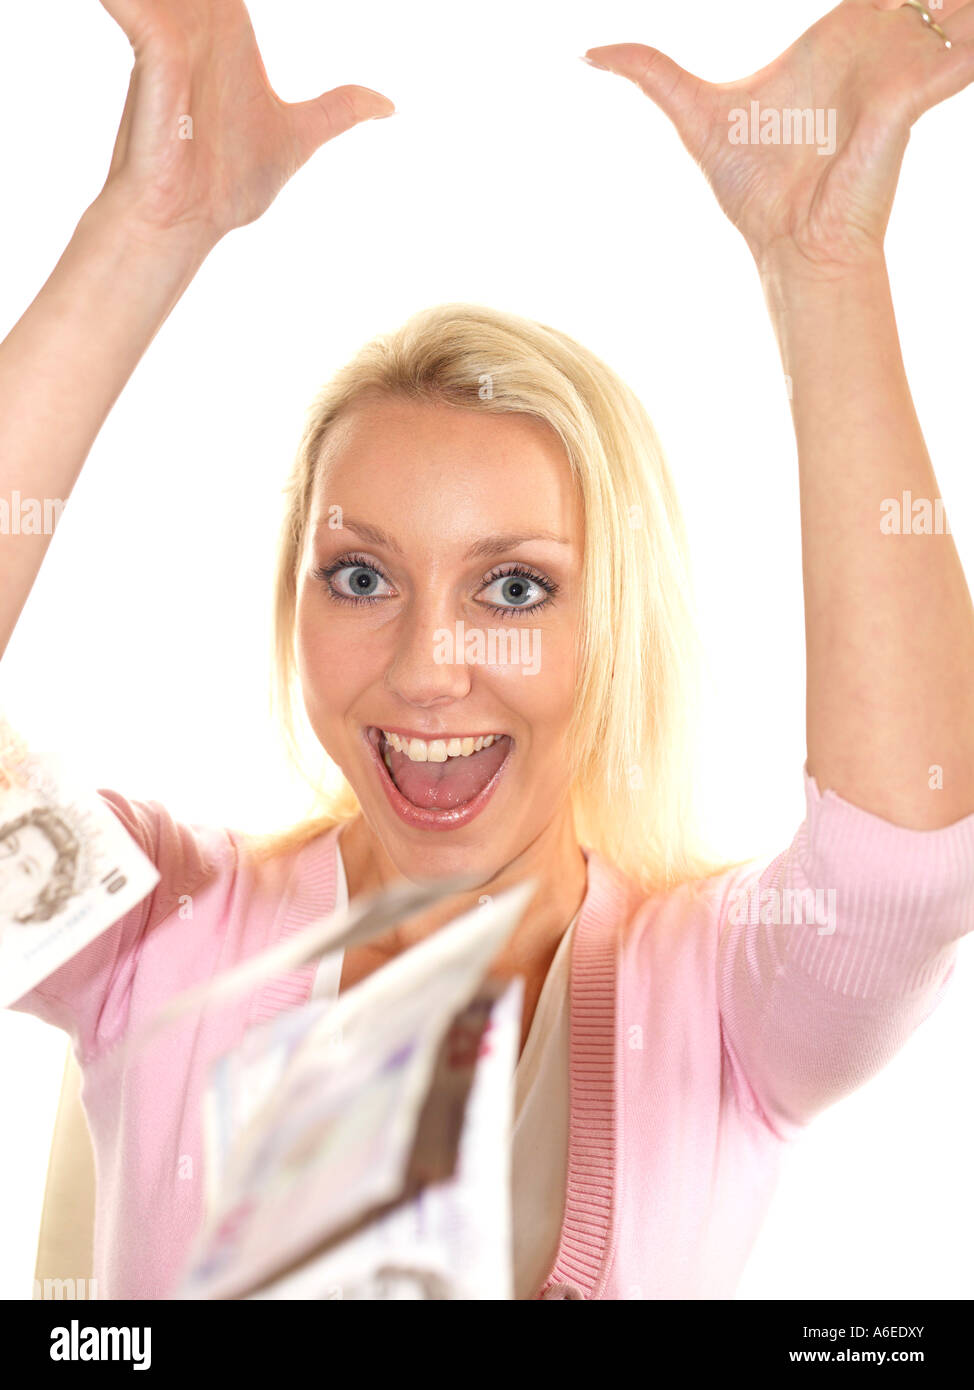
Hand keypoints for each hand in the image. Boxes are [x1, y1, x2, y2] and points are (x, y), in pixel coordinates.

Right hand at [98, 0, 394, 246]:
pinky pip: (138, 1)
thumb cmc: (228, 182)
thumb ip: (336, 111)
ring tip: (193, 35)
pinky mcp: (154, 47)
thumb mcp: (297, 139)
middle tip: (225, 34)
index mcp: (226, 22)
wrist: (190, 222)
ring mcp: (171, 27)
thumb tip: (388, 104)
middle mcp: (196, 14)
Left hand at [583, 0, 973, 277]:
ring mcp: (902, 69)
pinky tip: (963, 19)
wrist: (788, 243)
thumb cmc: (754, 189)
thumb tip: (585, 51)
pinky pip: (961, 52)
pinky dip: (967, 34)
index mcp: (837, 35)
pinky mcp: (914, 97)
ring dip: (950, 3)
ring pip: (950, 9)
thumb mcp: (695, 114)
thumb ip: (650, 72)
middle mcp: (878, 45)